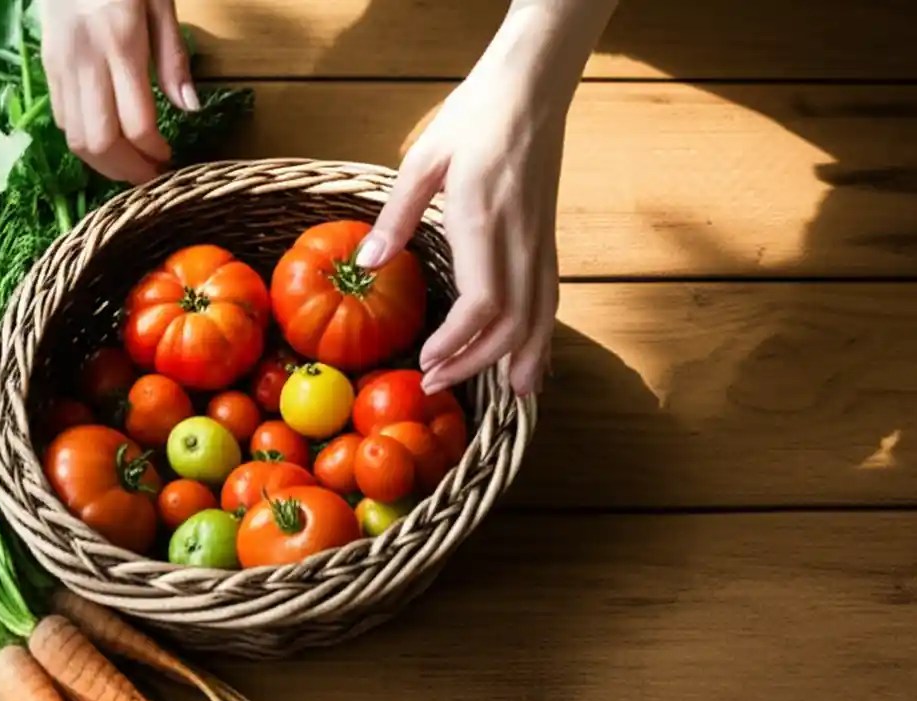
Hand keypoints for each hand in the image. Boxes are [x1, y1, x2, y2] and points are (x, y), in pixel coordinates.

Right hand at [40, 0, 199, 184]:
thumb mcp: (161, 2)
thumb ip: (173, 58)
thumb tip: (190, 109)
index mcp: (120, 43)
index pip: (135, 123)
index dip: (153, 153)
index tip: (169, 158)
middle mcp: (85, 59)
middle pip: (100, 141)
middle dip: (127, 171)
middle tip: (150, 177)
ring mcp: (60, 64)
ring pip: (75, 138)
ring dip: (104, 164)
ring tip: (130, 166)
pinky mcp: (47, 66)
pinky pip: (62, 119)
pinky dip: (84, 142)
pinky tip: (107, 141)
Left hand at [356, 0, 616, 397]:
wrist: (530, 88)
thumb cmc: (473, 117)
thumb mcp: (422, 159)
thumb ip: (397, 216)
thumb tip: (366, 265)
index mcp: (483, 218)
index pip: (483, 301)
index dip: (458, 342)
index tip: (428, 362)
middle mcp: (520, 238)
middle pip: (512, 321)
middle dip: (477, 362)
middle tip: (437, 384)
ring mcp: (541, 241)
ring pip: (540, 315)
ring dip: (522, 359)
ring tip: (507, 397)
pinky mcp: (549, 239)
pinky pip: (550, 298)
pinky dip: (543, 335)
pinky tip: (535, 359)